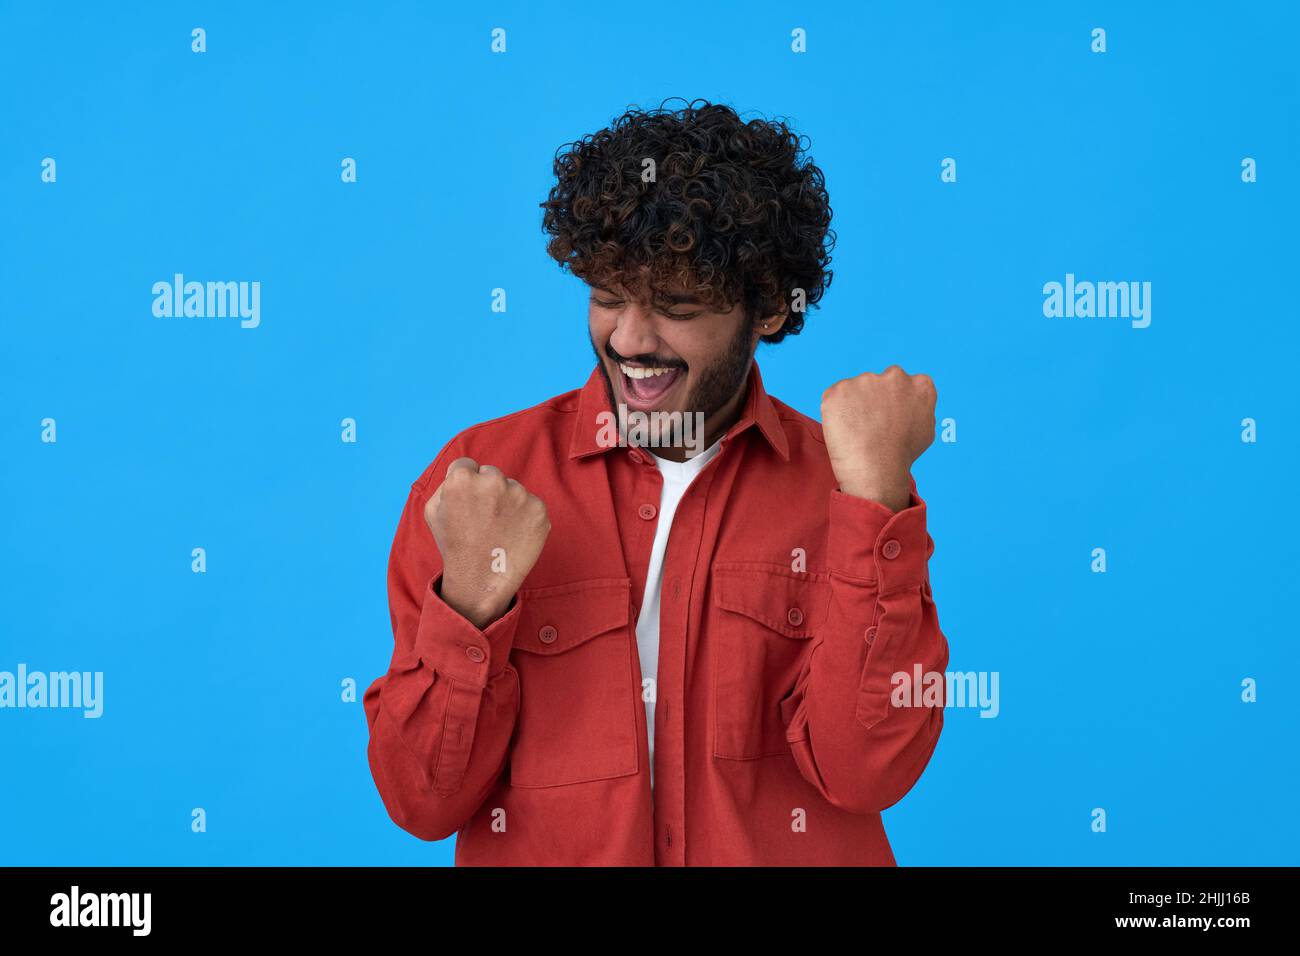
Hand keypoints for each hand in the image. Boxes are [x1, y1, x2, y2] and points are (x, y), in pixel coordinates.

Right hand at [424, 457, 550, 628]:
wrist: (481, 580)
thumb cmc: (454, 545)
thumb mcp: (433, 511)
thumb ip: (446, 483)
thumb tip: (465, 469)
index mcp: (462, 478)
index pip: (466, 465)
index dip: (465, 486)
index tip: (467, 504)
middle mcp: (493, 481)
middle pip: (491, 475)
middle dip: (487, 492)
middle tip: (482, 520)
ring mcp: (519, 494)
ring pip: (512, 489)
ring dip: (507, 504)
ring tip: (497, 531)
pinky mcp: (539, 509)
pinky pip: (530, 504)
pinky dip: (524, 517)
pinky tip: (512, 535)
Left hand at [821, 365, 936, 509]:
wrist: (877, 468)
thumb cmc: (901, 456)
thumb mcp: (927, 430)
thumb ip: (920, 409)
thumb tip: (909, 405)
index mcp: (920, 385)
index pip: (902, 384)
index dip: (891, 401)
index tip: (886, 416)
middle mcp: (895, 376)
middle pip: (877, 381)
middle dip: (871, 398)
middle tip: (868, 425)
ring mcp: (866, 380)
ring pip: (855, 389)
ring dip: (853, 405)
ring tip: (856, 432)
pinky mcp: (840, 389)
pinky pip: (834, 397)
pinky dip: (835, 412)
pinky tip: (843, 431)